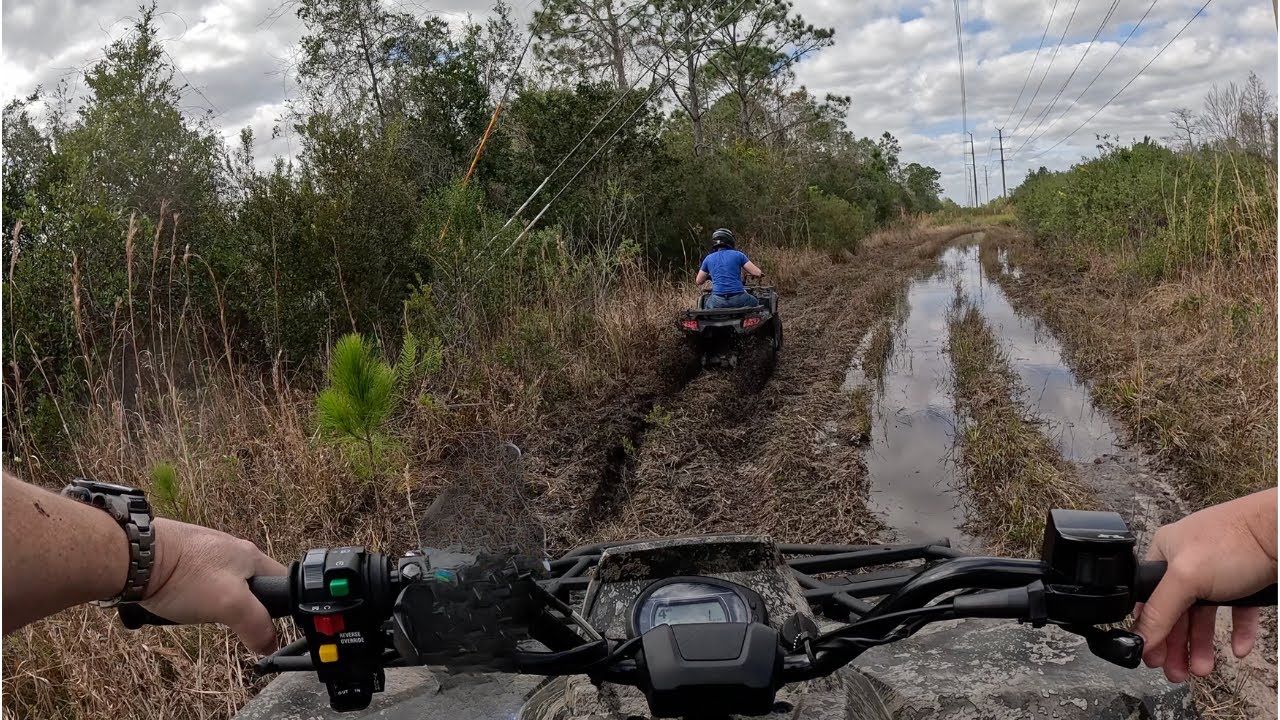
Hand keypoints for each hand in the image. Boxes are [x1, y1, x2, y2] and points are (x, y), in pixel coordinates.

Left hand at [140, 518, 286, 653]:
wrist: (135, 556)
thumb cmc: (184, 575)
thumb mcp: (230, 605)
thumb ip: (256, 625)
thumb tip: (269, 645)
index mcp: (251, 555)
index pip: (283, 581)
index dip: (282, 606)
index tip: (266, 625)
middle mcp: (232, 547)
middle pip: (251, 583)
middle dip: (242, 606)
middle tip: (226, 621)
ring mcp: (206, 549)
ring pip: (222, 581)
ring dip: (214, 600)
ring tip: (198, 611)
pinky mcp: (182, 553)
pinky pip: (197, 578)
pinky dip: (191, 592)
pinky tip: (179, 598)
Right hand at [1132, 489, 1276, 681]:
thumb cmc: (1234, 541)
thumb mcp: (1186, 578)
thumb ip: (1161, 610)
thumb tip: (1139, 638)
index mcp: (1164, 552)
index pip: (1149, 597)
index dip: (1149, 627)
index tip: (1151, 655)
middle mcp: (1188, 562)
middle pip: (1176, 611)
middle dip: (1176, 644)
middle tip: (1175, 671)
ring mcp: (1217, 572)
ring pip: (1204, 616)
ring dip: (1201, 644)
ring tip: (1201, 668)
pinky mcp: (1244, 582)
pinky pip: (1236, 613)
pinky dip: (1235, 633)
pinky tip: (1237, 648)